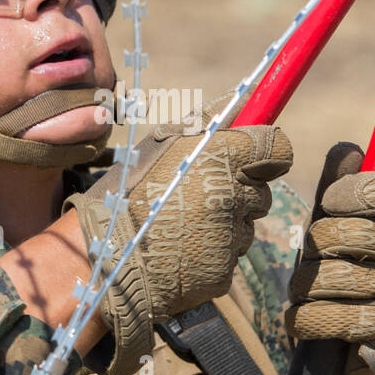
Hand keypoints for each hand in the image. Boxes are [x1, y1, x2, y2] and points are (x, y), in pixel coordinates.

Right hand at [66, 118, 292, 374]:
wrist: (98, 259)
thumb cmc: (124, 194)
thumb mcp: (157, 146)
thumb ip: (204, 124)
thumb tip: (239, 102)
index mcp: (217, 158)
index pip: (276, 149)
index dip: (267, 154)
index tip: (256, 159)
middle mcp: (230, 197)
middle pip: (261, 192)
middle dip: (237, 194)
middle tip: (196, 199)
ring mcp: (229, 238)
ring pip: (244, 227)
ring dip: (224, 227)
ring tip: (181, 228)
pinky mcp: (222, 272)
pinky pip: (229, 258)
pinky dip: (211, 256)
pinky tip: (181, 252)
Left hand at [286, 143, 374, 374]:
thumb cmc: (356, 269)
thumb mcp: (346, 223)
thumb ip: (341, 185)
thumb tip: (348, 149)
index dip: (352, 192)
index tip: (332, 207)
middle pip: (342, 232)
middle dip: (312, 249)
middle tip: (316, 262)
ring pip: (328, 276)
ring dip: (302, 288)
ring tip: (310, 293)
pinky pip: (323, 316)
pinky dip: (302, 320)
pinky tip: (309, 321)